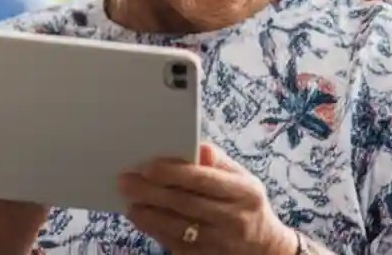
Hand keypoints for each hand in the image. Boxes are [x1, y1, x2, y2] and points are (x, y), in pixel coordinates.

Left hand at [119, 144, 296, 254]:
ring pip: (177, 227)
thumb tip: (198, 147)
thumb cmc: (245, 204)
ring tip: (129, 201)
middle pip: (185, 203)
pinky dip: (154, 230)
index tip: (147, 167)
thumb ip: (218, 162)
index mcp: (244, 192)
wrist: (266, 248)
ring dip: (148, 214)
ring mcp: (221, 242)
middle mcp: (234, 218)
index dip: (173, 173)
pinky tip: (140, 218)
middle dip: (151, 192)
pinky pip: (176, 245)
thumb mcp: (243, 178)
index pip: (203, 180)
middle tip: (125, 181)